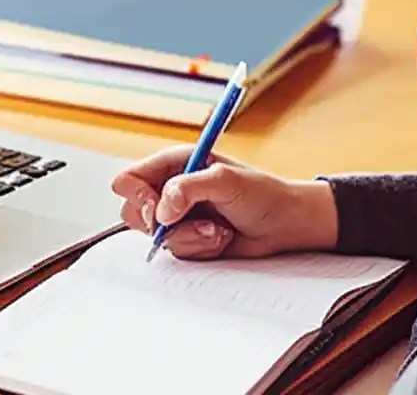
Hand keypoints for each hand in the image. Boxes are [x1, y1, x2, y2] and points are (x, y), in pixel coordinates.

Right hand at [110, 144, 338, 259]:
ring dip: (189, 237)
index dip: (136, 195)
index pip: (130, 178)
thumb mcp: (226, 181)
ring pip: (156, 237)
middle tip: (183, 222)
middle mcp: (172, 190)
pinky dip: (200, 248)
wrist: (286, 225)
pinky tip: (221, 238)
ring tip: (217, 229)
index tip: (156, 209)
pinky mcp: (189, 240)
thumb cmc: (262, 194)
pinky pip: (177, 252)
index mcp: (175, 164)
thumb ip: (188, 188)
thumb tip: (161, 209)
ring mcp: (179, 217)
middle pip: (133, 211)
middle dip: (160, 223)